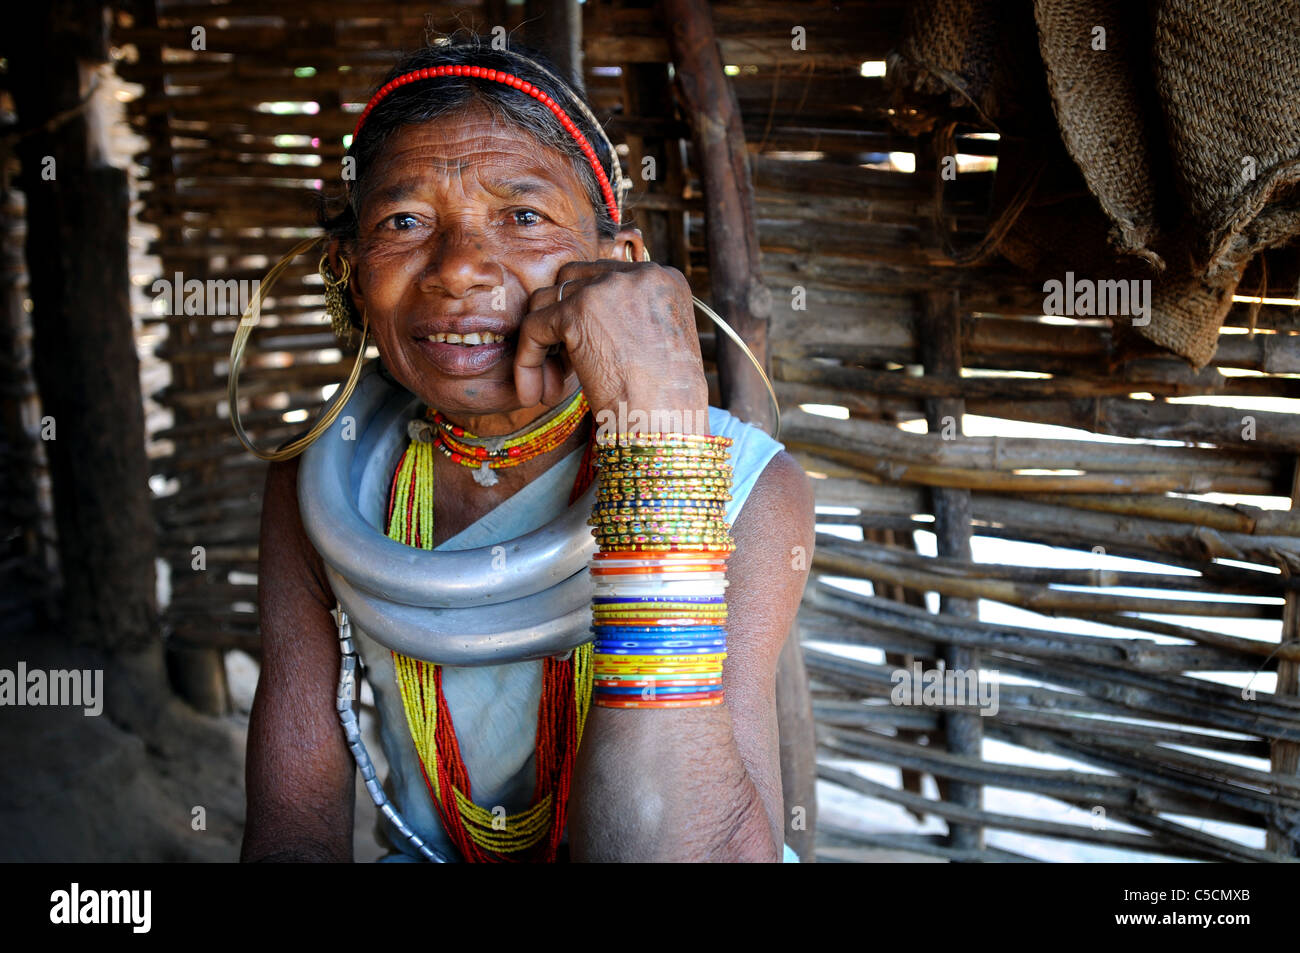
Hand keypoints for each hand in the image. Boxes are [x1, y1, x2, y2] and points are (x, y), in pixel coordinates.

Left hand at [514, 259, 709, 429]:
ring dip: (541, 344)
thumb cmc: (669, 404)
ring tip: (548, 387)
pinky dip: (527, 360)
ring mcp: (607, 288)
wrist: (667, 426)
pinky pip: (533, 327)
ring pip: (547, 302)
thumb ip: (630, 321)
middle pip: (574, 281)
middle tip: (562, 368)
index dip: (587, 315)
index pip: (607, 279)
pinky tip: (534, 393)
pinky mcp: (577, 311)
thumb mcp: (659, 347)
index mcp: (664, 279)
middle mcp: (639, 274)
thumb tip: (586, 323)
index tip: (584, 355)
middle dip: (560, 321)